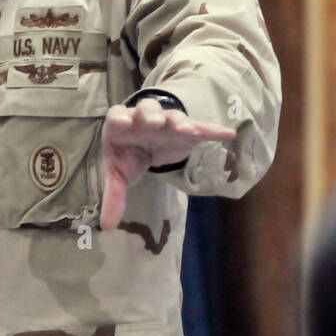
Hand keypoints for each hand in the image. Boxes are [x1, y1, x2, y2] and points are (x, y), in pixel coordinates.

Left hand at [99, 98, 235, 231]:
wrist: (144, 147)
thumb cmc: (127, 157)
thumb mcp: (118, 176)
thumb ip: (113, 197)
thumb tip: (107, 227)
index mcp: (121, 125)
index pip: (117, 116)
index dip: (119, 118)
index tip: (123, 123)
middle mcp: (143, 118)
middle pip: (147, 108)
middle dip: (151, 115)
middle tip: (155, 123)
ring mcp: (166, 122)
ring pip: (172, 116)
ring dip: (179, 121)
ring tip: (186, 130)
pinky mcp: (186, 130)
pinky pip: (200, 128)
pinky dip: (213, 130)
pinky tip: (228, 133)